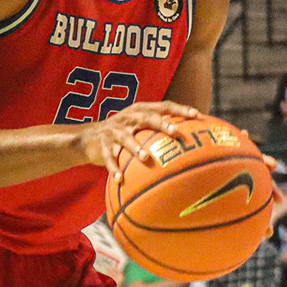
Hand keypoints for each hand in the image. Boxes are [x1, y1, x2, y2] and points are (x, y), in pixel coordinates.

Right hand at [79, 101, 202, 173]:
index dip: (180, 109)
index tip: (197, 115)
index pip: (164, 106)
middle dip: (162, 124)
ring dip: (136, 148)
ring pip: (126, 139)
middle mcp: (128, 118)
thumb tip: (191, 141)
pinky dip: (114, 168)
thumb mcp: (139, 126)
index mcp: (140, 111)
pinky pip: (109, 158)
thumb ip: (160, 130)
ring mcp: (114, 131)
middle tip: (176, 133)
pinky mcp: (102, 145)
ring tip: (146, 158)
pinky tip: (120, 179)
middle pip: (147, 118)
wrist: (88, 138)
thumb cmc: (124, 134)